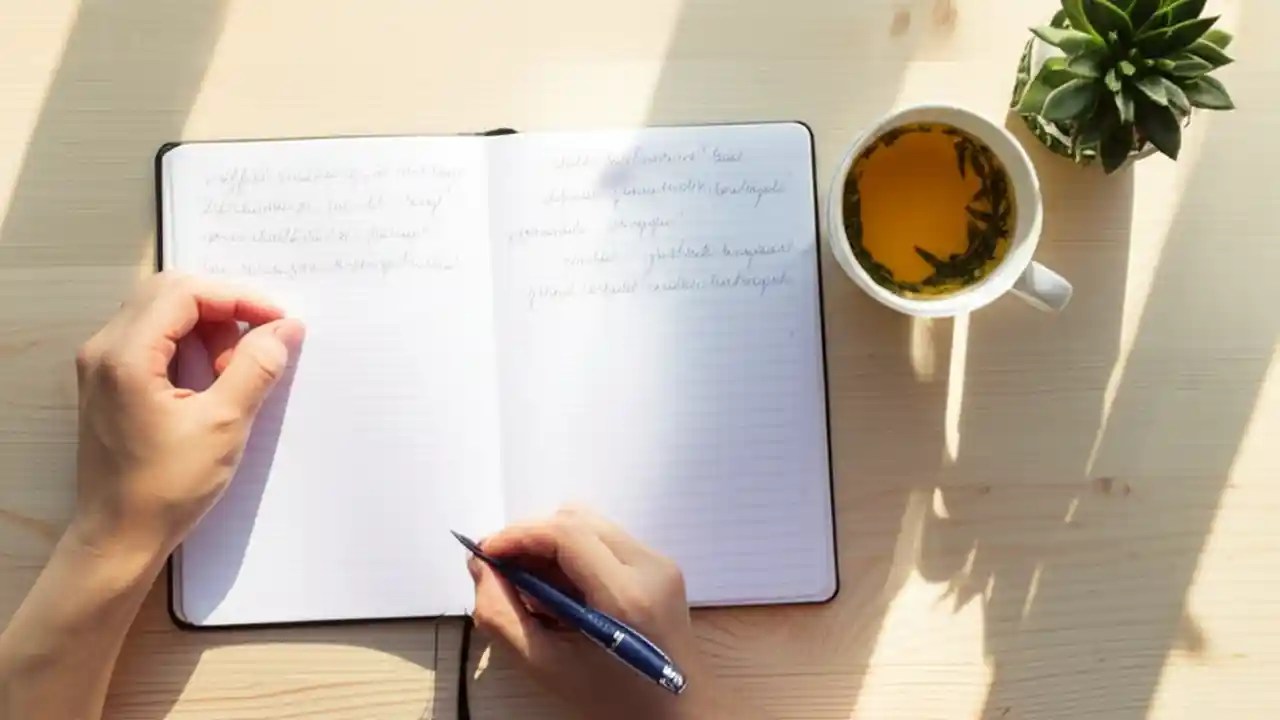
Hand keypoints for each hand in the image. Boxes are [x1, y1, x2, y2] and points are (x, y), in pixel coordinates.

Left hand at [71, 272, 303, 557]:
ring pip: (161, 313)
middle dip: (223, 307)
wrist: (119, 537)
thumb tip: (286, 328)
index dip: (238, 298)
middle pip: (169, 292)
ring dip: (207, 327)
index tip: (278, 322)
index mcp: (126, 355)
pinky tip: (212, 378)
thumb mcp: (225, 425)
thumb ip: (256, 368)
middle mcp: (105, 349)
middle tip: (260, 339)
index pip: (185, 292)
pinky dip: (189, 344)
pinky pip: (152, 338)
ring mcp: (103, 365)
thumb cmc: (168, 488)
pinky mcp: (110, 382)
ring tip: (234, 369)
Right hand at [470, 508, 734, 719]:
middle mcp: (649, 566)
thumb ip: (502, 615)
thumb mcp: (546, 666)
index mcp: (626, 595)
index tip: (484, 554)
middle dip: (531, 538)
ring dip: (551, 546)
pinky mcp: (661, 566)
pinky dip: (574, 556)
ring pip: (590, 526)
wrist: (680, 715)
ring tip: (532, 589)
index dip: (517, 535)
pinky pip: (606, 542)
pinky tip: (562, 593)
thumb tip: (480, 565)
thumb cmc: (613, 701)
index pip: (565, 533)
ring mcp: (660, 562)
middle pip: (577, 519)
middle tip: (502, 573)